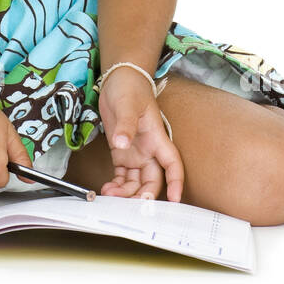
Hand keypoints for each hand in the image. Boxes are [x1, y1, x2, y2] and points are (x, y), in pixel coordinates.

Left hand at [96, 68, 184, 202]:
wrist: (119, 79)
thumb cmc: (130, 88)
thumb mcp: (127, 104)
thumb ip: (125, 125)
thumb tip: (122, 144)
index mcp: (156, 138)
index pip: (172, 164)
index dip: (176, 182)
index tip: (175, 199)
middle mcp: (148, 150)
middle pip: (153, 180)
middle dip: (143, 196)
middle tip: (128, 205)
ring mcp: (135, 152)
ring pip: (137, 181)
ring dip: (126, 193)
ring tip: (109, 195)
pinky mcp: (122, 152)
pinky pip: (123, 175)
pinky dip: (117, 185)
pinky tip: (107, 189)